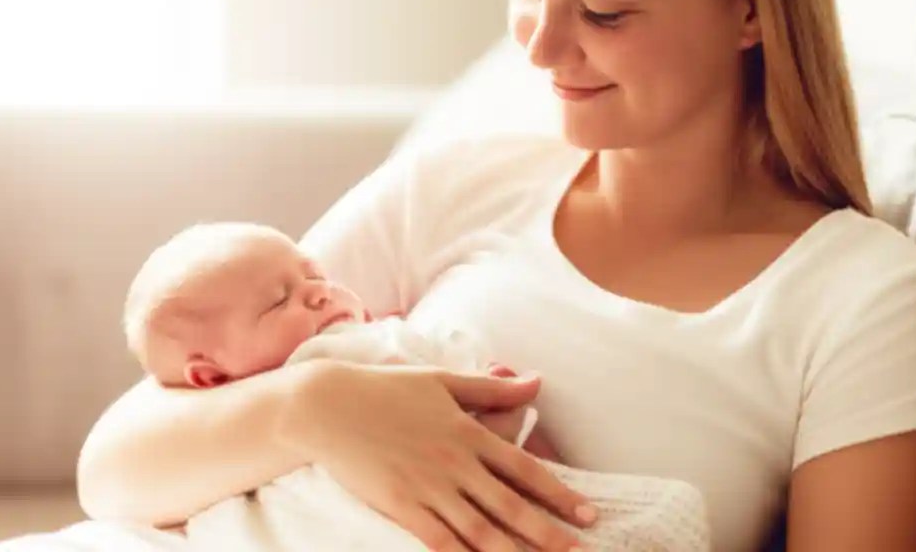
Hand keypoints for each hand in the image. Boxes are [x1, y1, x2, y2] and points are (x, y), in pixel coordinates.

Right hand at [277, 361, 595, 551]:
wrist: (328, 405)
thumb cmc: (385, 389)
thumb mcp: (441, 380)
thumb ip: (490, 388)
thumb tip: (536, 381)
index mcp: (467, 431)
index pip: (525, 468)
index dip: (559, 494)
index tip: (587, 513)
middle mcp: (454, 462)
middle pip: (510, 506)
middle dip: (549, 533)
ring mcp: (427, 487)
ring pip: (481, 531)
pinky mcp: (400, 506)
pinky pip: (440, 541)